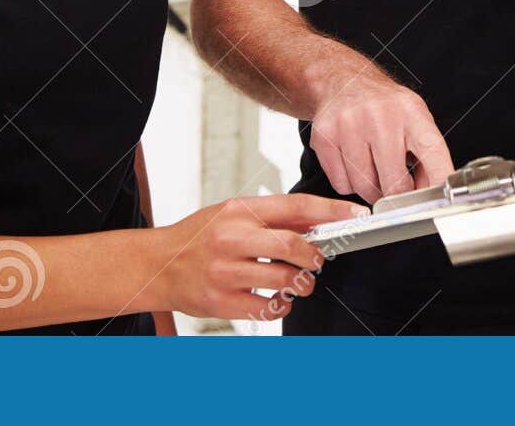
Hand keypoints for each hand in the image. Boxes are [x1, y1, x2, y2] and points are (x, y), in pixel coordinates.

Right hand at [153, 192, 364, 321]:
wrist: (157, 264)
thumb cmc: (200, 236)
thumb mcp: (232, 213)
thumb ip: (272, 218)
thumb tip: (317, 221)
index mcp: (239, 211)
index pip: (296, 206)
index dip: (332, 211)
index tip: (357, 215)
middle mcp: (231, 239)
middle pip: (293, 246)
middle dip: (315, 256)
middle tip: (317, 261)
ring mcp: (224, 272)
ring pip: (283, 280)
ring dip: (301, 284)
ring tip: (299, 282)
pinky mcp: (220, 301)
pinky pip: (266, 308)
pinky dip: (281, 305)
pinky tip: (277, 299)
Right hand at [308, 68, 454, 202]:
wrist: (343, 81)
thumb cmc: (383, 105)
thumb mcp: (413, 118)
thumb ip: (426, 154)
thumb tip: (430, 191)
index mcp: (410, 111)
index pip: (432, 150)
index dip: (438, 178)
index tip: (440, 197)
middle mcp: (381, 115)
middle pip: (394, 182)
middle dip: (397, 194)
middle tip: (396, 186)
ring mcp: (350, 125)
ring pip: (365, 187)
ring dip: (371, 189)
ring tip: (372, 168)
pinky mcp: (325, 137)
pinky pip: (341, 184)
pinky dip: (349, 183)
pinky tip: (353, 162)